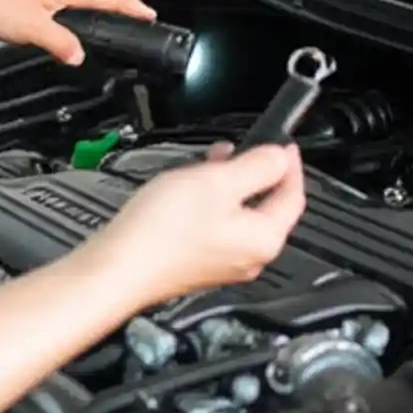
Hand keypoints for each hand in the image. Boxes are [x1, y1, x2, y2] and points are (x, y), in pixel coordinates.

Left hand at [0, 0, 156, 64]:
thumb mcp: (31, 28)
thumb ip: (60, 44)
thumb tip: (78, 55)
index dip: (133, 7)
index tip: (149, 14)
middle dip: (118, 5)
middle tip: (132, 17)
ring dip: (94, 6)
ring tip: (102, 19)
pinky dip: (70, 8)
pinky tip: (59, 18)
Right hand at [79, 143, 306, 307]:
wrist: (118, 268)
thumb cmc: (162, 232)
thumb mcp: (217, 181)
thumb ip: (257, 166)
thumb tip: (280, 158)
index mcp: (264, 239)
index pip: (293, 196)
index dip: (289, 165)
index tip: (282, 144)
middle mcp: (249, 258)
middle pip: (266, 208)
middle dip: (253, 173)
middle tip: (238, 150)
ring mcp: (222, 265)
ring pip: (237, 217)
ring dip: (228, 187)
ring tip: (205, 168)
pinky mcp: (197, 265)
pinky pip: (215, 229)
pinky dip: (209, 206)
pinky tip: (187, 194)